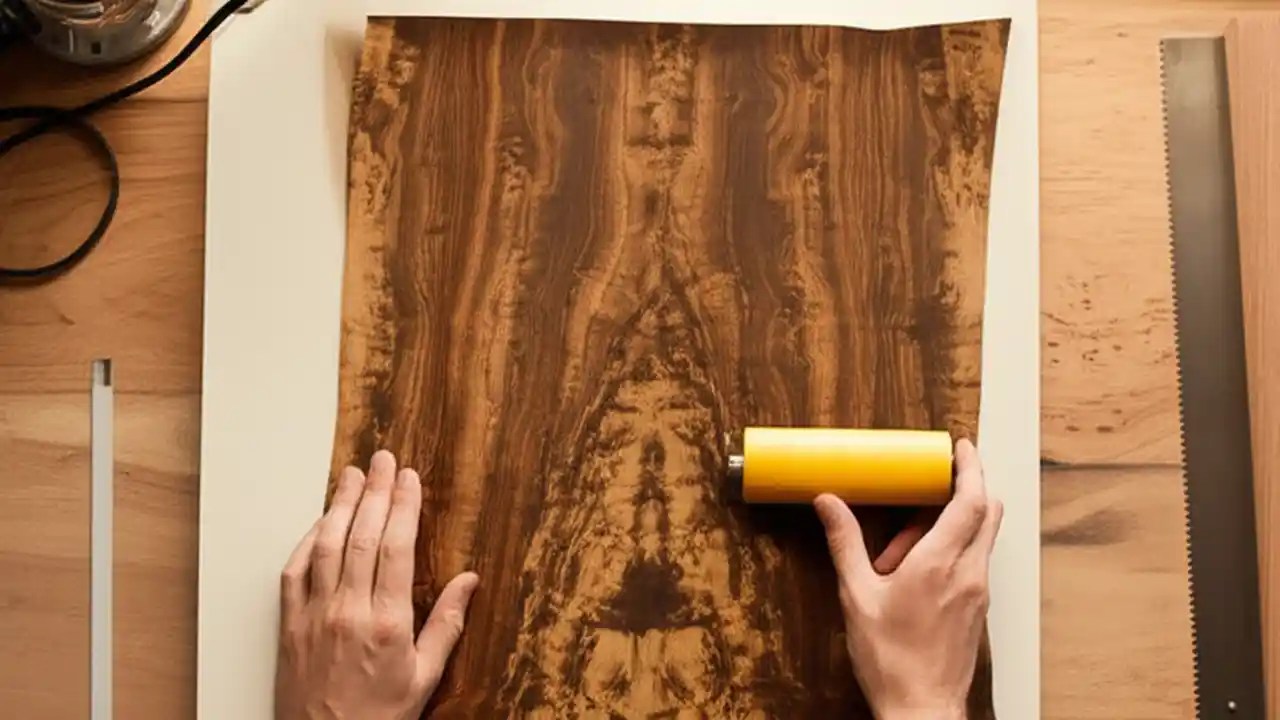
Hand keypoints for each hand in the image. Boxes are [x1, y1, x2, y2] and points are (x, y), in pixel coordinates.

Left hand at [275, 450, 479, 719]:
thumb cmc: (379, 718)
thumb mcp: (426, 677)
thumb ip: (447, 625)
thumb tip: (469, 581)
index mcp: (388, 624)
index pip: (396, 548)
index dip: (403, 506)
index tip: (409, 478)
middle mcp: (349, 612)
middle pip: (362, 536)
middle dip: (374, 492)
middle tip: (384, 459)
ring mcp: (315, 616)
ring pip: (326, 546)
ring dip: (339, 505)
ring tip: (351, 475)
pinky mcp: (290, 625)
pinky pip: (295, 572)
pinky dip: (307, 541)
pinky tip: (320, 522)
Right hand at [814, 439, 1001, 719]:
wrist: (921, 711)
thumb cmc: (891, 661)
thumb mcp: (856, 597)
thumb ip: (845, 544)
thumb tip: (829, 505)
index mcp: (940, 564)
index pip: (971, 501)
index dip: (970, 468)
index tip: (961, 448)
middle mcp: (969, 573)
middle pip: (987, 512)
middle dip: (967, 488)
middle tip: (935, 479)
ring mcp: (978, 592)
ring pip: (977, 538)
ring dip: (948, 526)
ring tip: (900, 548)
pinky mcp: (977, 609)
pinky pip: (971, 563)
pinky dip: (950, 552)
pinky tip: (912, 571)